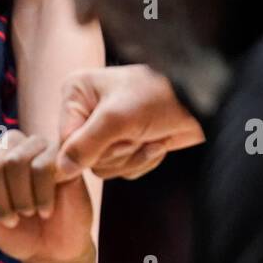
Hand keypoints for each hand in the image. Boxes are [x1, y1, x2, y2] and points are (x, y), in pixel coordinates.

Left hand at [0, 130, 93, 262]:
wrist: (48, 252)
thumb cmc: (10, 231)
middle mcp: (11, 144)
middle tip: (10, 219)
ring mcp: (37, 147)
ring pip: (15, 162)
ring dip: (19, 200)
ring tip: (28, 213)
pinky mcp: (63, 156)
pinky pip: (42, 167)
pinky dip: (41, 197)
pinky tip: (45, 210)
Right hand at [57, 65, 203, 179]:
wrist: (201, 103)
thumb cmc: (159, 97)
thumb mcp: (116, 119)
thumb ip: (84, 145)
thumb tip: (61, 170)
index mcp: (76, 93)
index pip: (63, 139)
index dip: (87, 148)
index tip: (113, 135)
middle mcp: (87, 110)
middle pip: (83, 157)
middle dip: (115, 151)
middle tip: (136, 133)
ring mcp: (106, 129)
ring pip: (103, 167)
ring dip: (131, 158)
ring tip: (149, 137)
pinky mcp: (126, 144)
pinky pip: (121, 170)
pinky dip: (142, 161)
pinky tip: (157, 143)